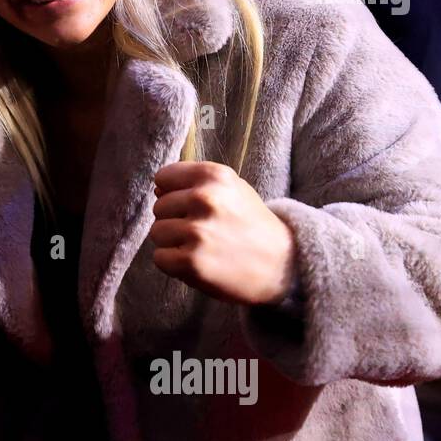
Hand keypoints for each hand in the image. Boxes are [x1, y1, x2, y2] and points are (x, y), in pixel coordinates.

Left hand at [147, 161, 295, 305]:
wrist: (284, 265)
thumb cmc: (251, 225)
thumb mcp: (232, 190)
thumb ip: (194, 184)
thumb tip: (157, 190)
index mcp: (215, 176)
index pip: (163, 178)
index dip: (172, 194)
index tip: (192, 207)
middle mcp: (205, 198)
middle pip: (159, 207)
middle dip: (175, 220)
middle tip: (205, 232)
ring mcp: (198, 231)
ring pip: (157, 232)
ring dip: (173, 243)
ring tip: (203, 248)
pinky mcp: (192, 262)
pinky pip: (160, 258)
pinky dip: (174, 264)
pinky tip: (198, 263)